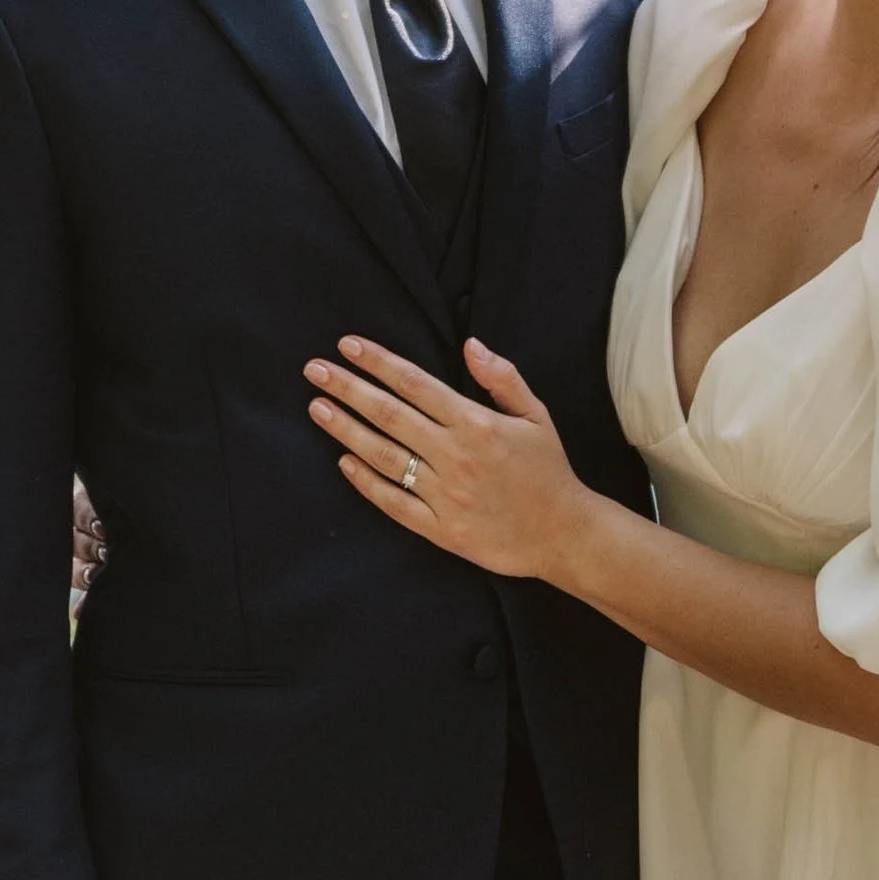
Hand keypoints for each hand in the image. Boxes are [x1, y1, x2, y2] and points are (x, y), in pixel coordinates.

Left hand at [306, 333, 591, 579]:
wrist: (564, 534)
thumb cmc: (548, 470)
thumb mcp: (536, 415)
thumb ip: (503, 378)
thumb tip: (470, 344)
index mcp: (475, 423)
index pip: (415, 383)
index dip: (378, 362)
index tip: (347, 345)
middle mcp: (454, 455)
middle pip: (389, 414)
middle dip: (348, 388)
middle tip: (314, 370)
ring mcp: (444, 494)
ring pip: (384, 456)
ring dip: (346, 430)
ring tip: (318, 408)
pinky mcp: (439, 529)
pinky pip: (393, 502)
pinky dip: (365, 482)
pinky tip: (343, 461)